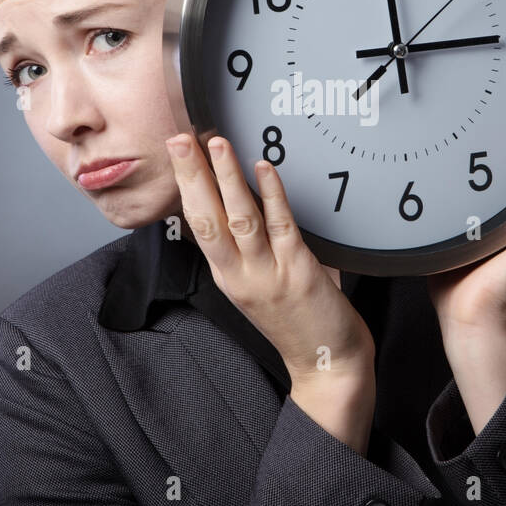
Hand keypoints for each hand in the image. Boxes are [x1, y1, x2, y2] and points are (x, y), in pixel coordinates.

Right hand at [165, 132, 376, 450]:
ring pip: (239, 218)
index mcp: (227, 276)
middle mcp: (239, 275)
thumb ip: (257, 247)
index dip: (187, 185)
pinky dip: (272, 194)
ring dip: (226, 177)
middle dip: (191, 175)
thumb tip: (258, 200)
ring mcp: (267, 274)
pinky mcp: (298, 272)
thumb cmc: (299, 323)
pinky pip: (281, 226)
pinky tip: (264, 168)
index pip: (198, 223)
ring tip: (215, 142)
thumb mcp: (262, 285)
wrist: (327, 366)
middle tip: (178, 139)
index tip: (180, 152)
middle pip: (206, 217)